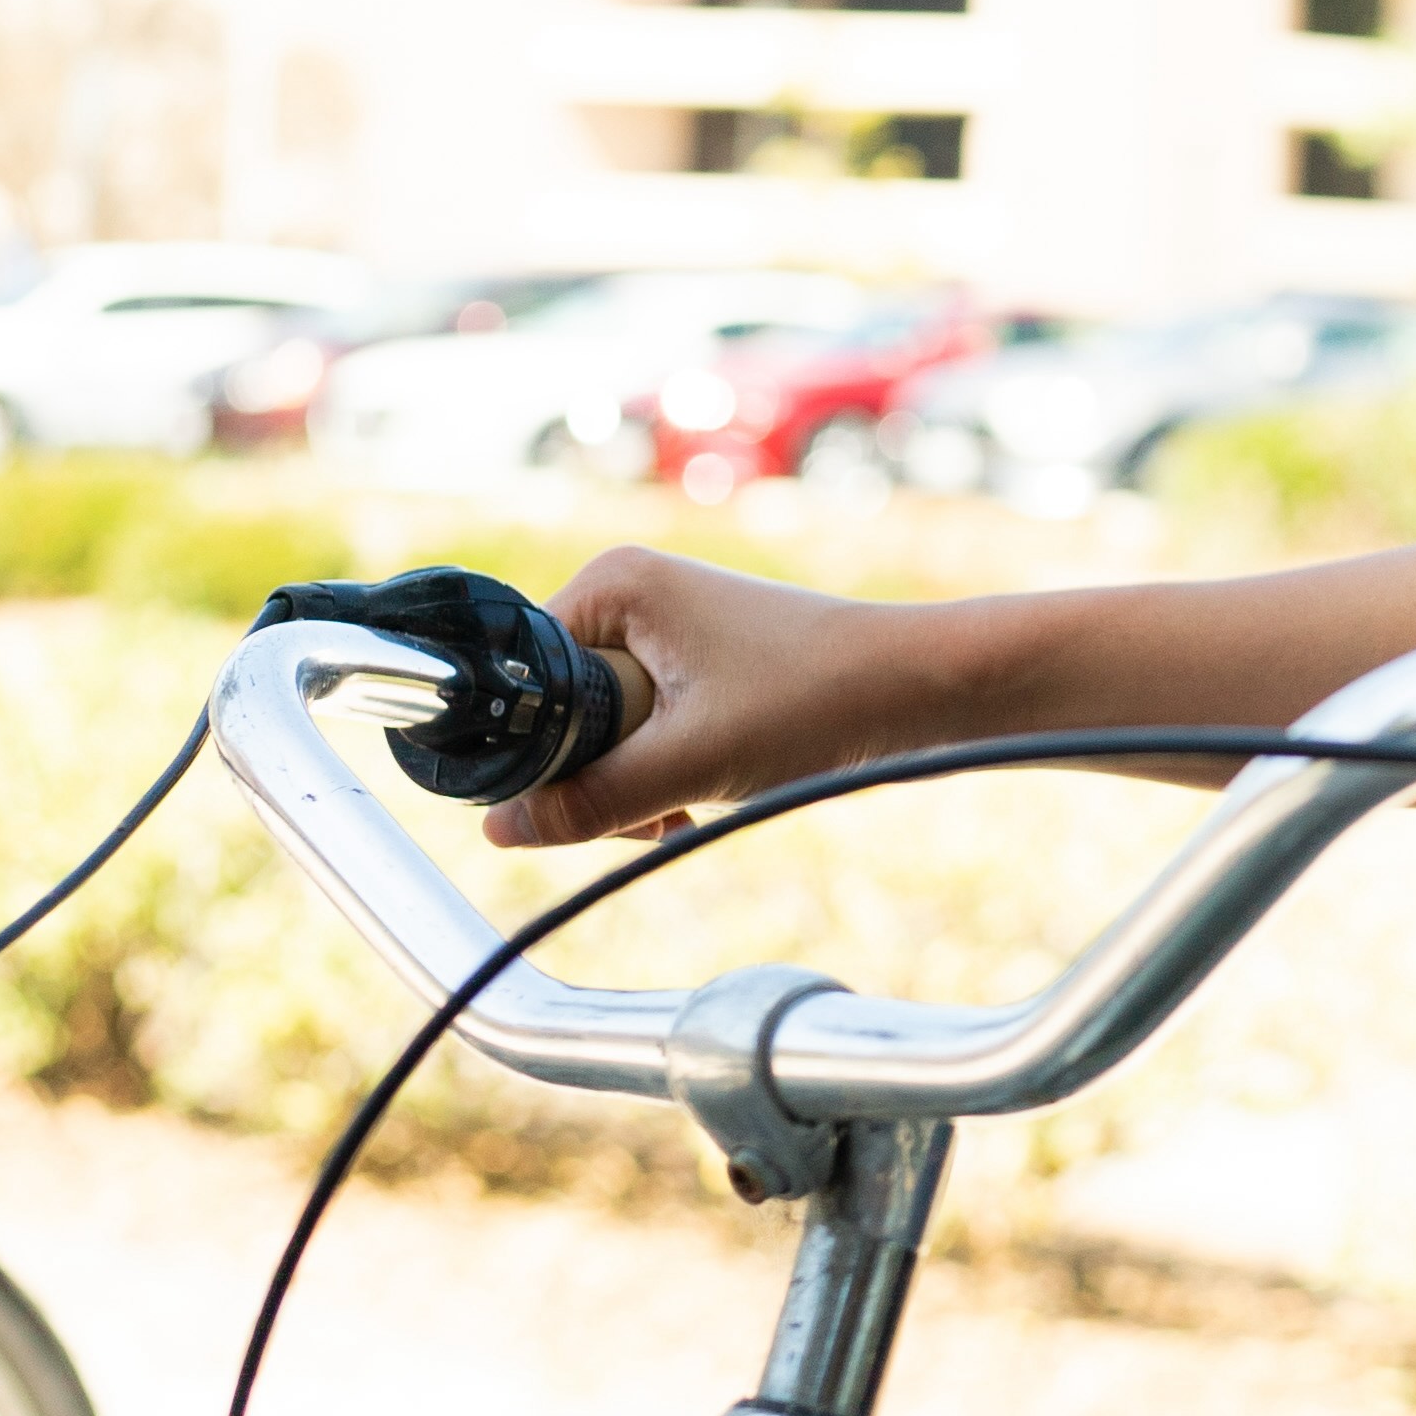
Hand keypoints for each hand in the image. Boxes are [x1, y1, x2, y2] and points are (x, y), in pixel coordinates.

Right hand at [480, 549, 960, 849]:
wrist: (918, 688)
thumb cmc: (815, 701)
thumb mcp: (689, 763)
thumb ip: (589, 800)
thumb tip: (498, 831)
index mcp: (612, 585)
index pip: (520, 678)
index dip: (536, 749)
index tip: (575, 800)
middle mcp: (630, 593)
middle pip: (558, 710)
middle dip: (593, 776)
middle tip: (648, 810)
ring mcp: (662, 627)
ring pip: (601, 731)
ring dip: (629, 785)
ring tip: (680, 807)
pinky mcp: (693, 662)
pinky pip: (640, 729)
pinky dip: (659, 773)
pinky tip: (693, 804)